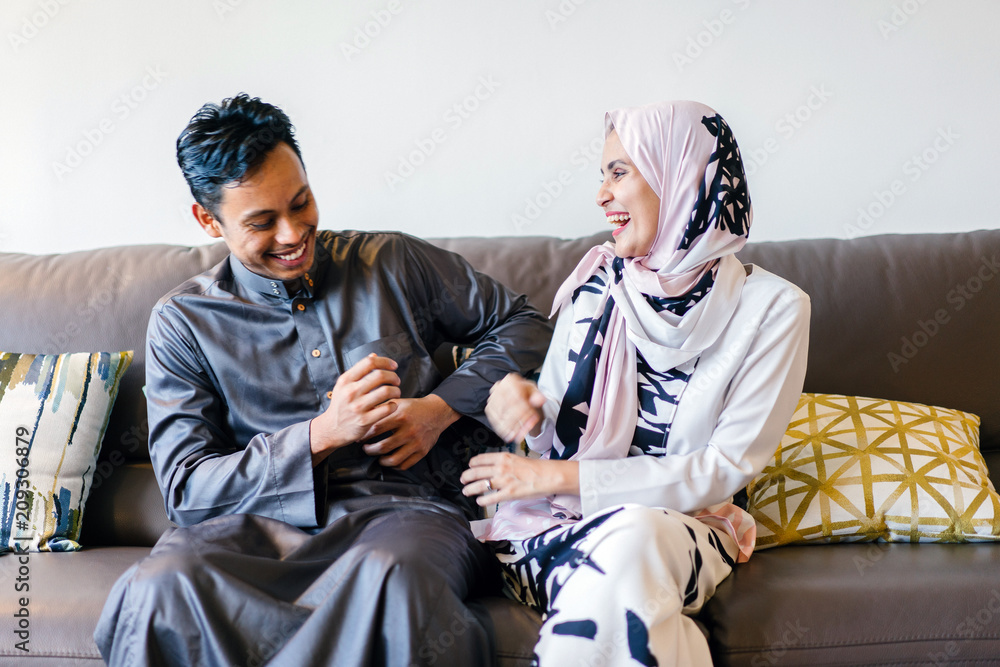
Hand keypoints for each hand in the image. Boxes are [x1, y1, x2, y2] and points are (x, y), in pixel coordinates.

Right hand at [310, 353, 400, 465]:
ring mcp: (358, 407)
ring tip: (396, 392)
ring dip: (396, 390)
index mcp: (346, 380)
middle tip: (396, 381)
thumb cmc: (341, 405)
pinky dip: (394, 405)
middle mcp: (351, 392)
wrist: (331, 429)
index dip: (385, 361)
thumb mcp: (344, 385)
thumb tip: (373, 355)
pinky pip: (387, 408)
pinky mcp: (365, 420)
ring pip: (386, 391)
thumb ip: (359, 370)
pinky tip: (392, 405)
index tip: (393, 366)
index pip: (369, 362)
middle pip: (380, 375)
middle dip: (393, 376)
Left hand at [362, 394, 459, 469]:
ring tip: (377, 457)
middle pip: (382, 447)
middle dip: (369, 450)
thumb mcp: (397, 402)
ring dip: (381, 461)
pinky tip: (390, 460)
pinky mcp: (422, 451)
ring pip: (393, 460)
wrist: (437, 412)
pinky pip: (405, 464)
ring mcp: (416, 443)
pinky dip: (395, 466)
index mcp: (401, 416)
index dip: (365, 435)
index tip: (361, 438)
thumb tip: (363, 416)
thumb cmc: (414, 407)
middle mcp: (409, 431)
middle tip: (366, 448)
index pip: (376, 429)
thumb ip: (381, 408)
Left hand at [460, 452, 578, 506]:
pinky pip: (490, 498)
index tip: (469, 467)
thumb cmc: (535, 468)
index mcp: (502, 457)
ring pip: (480, 485)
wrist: (548, 476)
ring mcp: (503, 481)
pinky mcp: (508, 494)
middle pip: (476, 472)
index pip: (480, 459)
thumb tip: (494, 468)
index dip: (472, 464)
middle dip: (466, 477)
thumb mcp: (517, 459)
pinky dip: (482, 500)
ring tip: (466, 491)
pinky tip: (479, 501)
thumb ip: (504, 462)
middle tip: (462, 480)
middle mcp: (500, 468)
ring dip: (470, 489)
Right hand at [485, 373, 546, 442]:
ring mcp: (492, 398)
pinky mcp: (489, 408)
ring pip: (500, 416)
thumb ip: (538, 396)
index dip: (525, 410)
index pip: (516, 398)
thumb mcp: (536, 393)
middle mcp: (499, 387)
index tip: (533, 419)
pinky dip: (502, 430)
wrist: (518, 396)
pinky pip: (494, 421)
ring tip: (519, 436)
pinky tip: (510, 435)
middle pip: (508, 408)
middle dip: (517, 422)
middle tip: (526, 430)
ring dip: (510, 428)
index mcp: (511, 381)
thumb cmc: (527, 394)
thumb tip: (539, 399)